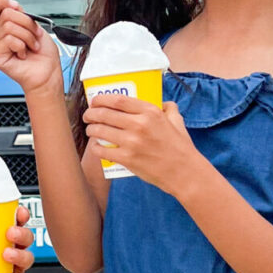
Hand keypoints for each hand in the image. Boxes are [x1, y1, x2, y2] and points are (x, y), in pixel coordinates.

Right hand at [0, 0, 63, 97]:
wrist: (48, 73)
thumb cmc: (43, 54)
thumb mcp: (34, 25)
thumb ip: (19, 13)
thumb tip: (11, 6)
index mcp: (5, 26)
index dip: (0, 2)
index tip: (16, 6)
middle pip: (6, 13)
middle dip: (27, 24)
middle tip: (33, 37)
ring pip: (9, 26)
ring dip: (27, 36)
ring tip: (30, 47)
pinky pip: (9, 40)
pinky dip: (21, 46)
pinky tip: (23, 55)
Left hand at [0, 203, 35, 272]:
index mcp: (2, 235)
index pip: (17, 221)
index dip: (21, 215)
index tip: (19, 212)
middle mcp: (12, 249)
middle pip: (26, 238)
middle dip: (22, 234)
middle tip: (10, 233)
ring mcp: (13, 267)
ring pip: (26, 259)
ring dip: (19, 255)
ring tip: (6, 255)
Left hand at [82, 96, 204, 195]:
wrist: (184, 173)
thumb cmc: (181, 148)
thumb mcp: (177, 122)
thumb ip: (169, 109)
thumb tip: (164, 104)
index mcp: (150, 112)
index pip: (118, 100)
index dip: (102, 99)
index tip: (95, 101)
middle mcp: (139, 124)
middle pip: (105, 114)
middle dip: (91, 114)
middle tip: (88, 116)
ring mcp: (132, 142)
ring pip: (101, 131)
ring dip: (91, 130)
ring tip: (90, 130)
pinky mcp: (127, 159)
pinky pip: (103, 151)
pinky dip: (96, 148)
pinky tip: (96, 146)